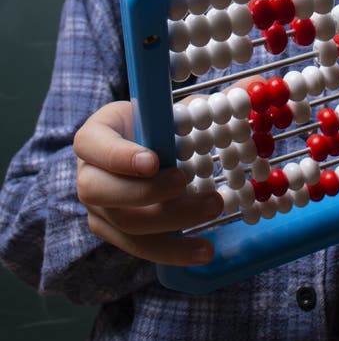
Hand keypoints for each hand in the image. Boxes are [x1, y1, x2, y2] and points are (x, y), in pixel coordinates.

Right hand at [74, 100, 222, 265]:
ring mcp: (98, 210)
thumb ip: (203, 105)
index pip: (93, 145)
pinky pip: (142, 248)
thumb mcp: (169, 111)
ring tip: (213, 207)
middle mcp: (87, 176)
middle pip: (103, 192)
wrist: (139, 154)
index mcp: (94, 136)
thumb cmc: (155, 127)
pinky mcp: (115, 234)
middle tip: (186, 182)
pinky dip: (175, 250)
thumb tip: (248, 89)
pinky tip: (205, 249)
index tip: (154, 161)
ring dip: (173, 220)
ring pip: (126, 224)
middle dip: (148, 192)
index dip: (120, 156)